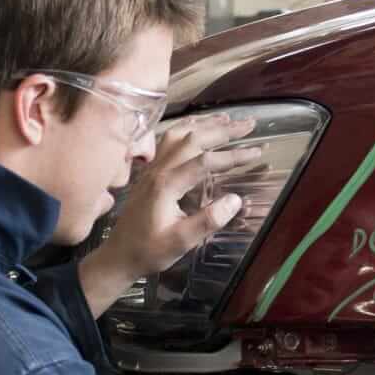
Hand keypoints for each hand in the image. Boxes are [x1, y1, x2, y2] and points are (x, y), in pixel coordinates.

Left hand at [78, 114, 251, 310]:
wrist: (118, 256)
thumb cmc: (149, 251)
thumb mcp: (181, 242)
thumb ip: (208, 220)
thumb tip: (235, 199)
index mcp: (167, 185)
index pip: (205, 161)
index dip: (233, 155)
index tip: (256, 152)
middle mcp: (158, 170)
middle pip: (193, 139)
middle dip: (223, 130)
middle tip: (249, 124)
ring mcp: (152, 169)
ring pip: (178, 135)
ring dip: (204, 124)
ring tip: (228, 119)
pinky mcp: (149, 172)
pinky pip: (168, 141)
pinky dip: (186, 129)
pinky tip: (197, 127)